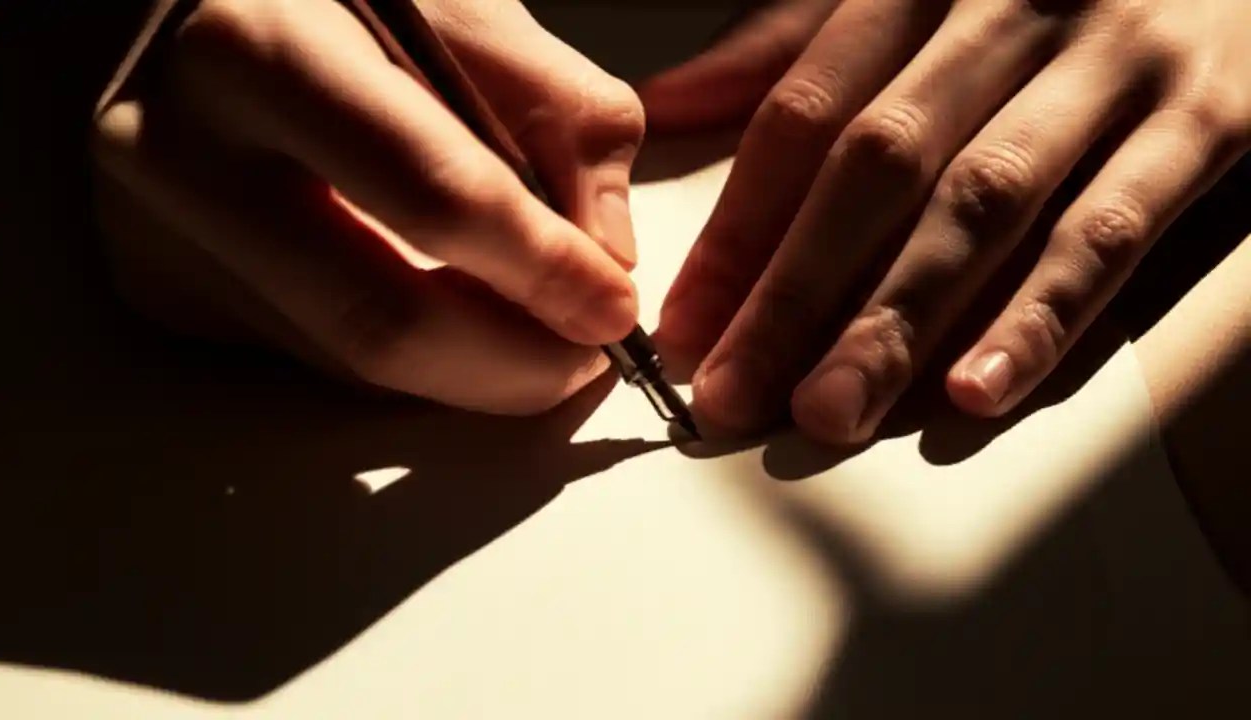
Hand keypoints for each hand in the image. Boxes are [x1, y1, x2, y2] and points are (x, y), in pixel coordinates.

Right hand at [91, 0, 644, 413]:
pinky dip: (407, 354)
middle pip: (380, 320)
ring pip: (351, 361)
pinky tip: (444, 309)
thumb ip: (559, 114)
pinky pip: (318, 355)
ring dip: (469, 371)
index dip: (540, 268)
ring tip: (535, 333)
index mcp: (261, 51)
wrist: (186, 14)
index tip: (613, 309)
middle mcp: (183, 155)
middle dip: (513, 364)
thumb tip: (604, 260)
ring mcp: (162, 235)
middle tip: (586, 357)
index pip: (429, 194)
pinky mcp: (164, 288)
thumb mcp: (458, 6)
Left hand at [645, 0, 1250, 441]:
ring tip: (829, 408)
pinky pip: (1111, 228)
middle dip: (795, 290)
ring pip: (981, 205)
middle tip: (734, 391)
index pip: (805, 113)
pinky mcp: (1212, 115)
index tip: (688, 325)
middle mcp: (1012, 9)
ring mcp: (1114, 60)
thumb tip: (674, 102)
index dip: (739, 227)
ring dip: (896, 319)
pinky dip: (1041, 314)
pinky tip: (977, 389)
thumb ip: (794, 41)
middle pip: (880, 165)